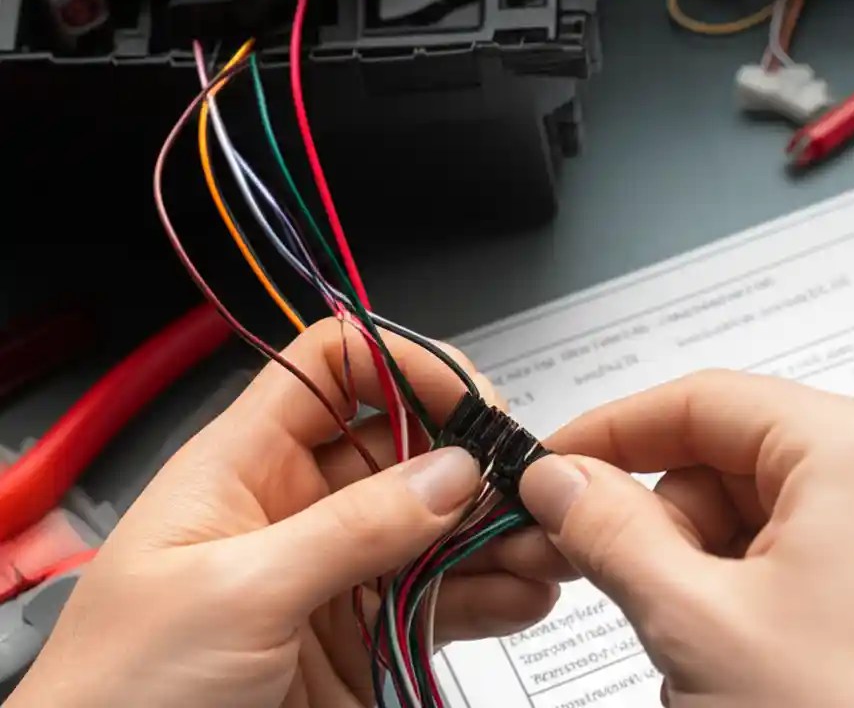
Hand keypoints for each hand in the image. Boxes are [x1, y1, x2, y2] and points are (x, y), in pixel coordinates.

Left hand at [8, 319, 572, 707]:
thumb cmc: (118, 692)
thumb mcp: (235, 594)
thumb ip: (352, 528)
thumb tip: (450, 473)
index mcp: (245, 466)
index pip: (336, 369)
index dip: (405, 367)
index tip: (470, 404)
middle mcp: (298, 510)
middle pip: (407, 451)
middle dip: (474, 463)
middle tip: (529, 489)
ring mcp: (336, 576)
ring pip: (437, 529)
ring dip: (496, 533)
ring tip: (546, 549)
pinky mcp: (364, 638)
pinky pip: (443, 599)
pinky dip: (493, 595)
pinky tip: (527, 596)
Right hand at [519, 370, 853, 707]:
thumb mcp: (701, 625)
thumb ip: (613, 535)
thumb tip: (563, 481)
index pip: (702, 401)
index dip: (610, 434)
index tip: (550, 471)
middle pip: (731, 462)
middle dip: (665, 528)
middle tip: (619, 587)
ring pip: (762, 521)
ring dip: (704, 580)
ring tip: (702, 661)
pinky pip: (803, 564)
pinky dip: (750, 605)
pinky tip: (742, 672)